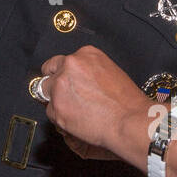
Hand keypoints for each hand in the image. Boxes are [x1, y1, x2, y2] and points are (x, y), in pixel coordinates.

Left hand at [42, 46, 158, 167]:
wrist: (129, 122)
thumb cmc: (127, 102)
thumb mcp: (109, 72)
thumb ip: (88, 71)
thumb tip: (76, 81)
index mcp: (85, 54)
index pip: (61, 61)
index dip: (61, 73)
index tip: (63, 81)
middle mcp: (70, 65)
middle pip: (48, 73)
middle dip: (53, 85)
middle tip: (66, 98)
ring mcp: (60, 86)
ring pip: (46, 94)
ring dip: (56, 102)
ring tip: (76, 112)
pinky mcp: (56, 107)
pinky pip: (51, 113)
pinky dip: (60, 118)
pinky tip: (77, 121)